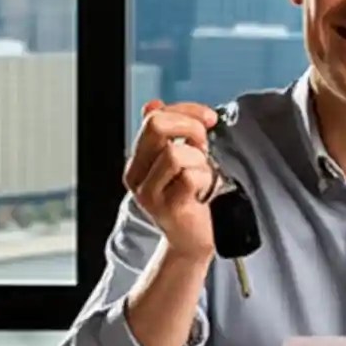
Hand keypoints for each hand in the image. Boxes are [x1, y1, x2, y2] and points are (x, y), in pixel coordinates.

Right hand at [124, 99, 218, 261]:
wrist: (190, 241)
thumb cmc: (189, 198)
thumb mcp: (177, 161)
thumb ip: (167, 134)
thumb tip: (153, 104)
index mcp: (137, 160)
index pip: (154, 116)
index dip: (186, 110)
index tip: (208, 119)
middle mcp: (137, 175)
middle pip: (156, 126)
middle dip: (190, 127)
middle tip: (204, 145)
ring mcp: (149, 193)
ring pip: (175, 153)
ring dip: (199, 159)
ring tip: (203, 173)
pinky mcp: (168, 208)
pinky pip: (190, 177)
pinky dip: (206, 179)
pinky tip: (204, 190)